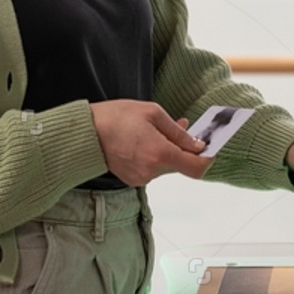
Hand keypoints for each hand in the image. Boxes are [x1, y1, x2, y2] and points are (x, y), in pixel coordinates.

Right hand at [89, 100, 209, 186]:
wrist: (86, 133)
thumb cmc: (118, 117)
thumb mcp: (152, 114)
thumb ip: (178, 132)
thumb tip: (197, 145)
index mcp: (160, 153)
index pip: (196, 168)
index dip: (206, 159)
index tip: (207, 148)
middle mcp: (152, 170)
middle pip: (181, 165)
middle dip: (183, 149)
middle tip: (178, 127)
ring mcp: (141, 178)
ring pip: (166, 167)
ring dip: (167, 151)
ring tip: (152, 131)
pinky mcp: (133, 180)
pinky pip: (152, 170)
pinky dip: (153, 157)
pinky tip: (142, 142)